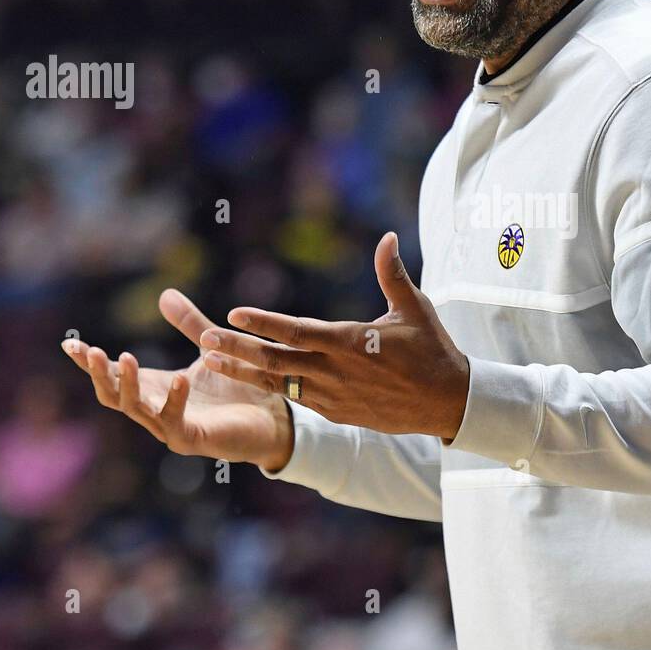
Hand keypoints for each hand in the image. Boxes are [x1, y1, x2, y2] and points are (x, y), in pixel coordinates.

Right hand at [62, 288, 294, 472]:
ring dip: (128, 384)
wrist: (271, 418)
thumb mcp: (210, 349)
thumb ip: (190, 325)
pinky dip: (174, 401)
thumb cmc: (237, 387)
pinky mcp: (193, 440)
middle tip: (90, 351)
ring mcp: (170, 428)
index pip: (112, 375)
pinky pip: (175, 423)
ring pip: (136, 410)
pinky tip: (177, 379)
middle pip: (113, 396)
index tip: (69, 344)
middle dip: (99, 374)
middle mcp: (155, 410)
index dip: (90, 362)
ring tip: (126, 357)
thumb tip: (165, 294)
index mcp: (154, 388)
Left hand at [200, 232, 470, 439]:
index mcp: (352, 343)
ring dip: (244, 370)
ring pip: (279, 382)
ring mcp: (334, 396)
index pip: (297, 331)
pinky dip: (270, 386)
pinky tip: (249, 376)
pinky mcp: (337, 412)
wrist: (447, 403)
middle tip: (204, 337)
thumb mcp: (415, 309)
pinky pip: (296, 398)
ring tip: (211, 359)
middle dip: (237, 348)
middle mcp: (337, 371)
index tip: (233, 312)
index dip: (264, 322)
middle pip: (276, 360)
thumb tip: (387, 237)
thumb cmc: (433, 350)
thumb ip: (392, 274)